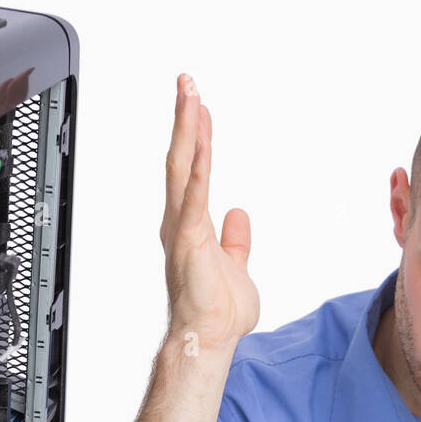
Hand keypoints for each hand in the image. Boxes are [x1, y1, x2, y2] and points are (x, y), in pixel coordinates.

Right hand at [159, 74, 259, 351]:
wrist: (209, 339)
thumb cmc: (218, 312)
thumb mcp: (237, 266)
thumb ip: (237, 241)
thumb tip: (240, 216)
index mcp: (190, 225)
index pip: (192, 170)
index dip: (196, 138)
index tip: (201, 108)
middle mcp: (180, 221)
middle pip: (180, 158)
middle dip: (184, 119)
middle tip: (186, 82)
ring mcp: (182, 228)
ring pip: (182, 166)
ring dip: (186, 128)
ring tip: (190, 92)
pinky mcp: (190, 239)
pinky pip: (194, 194)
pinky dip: (197, 165)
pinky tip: (200, 139)